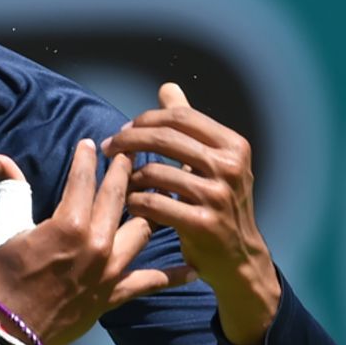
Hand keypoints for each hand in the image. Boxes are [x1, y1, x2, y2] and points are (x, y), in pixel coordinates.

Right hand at [0, 140, 195, 344]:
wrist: (14, 330)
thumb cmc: (8, 277)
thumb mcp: (5, 229)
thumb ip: (11, 191)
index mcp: (69, 223)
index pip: (83, 179)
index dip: (87, 158)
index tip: (92, 143)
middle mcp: (98, 242)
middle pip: (118, 197)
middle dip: (126, 170)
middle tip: (135, 151)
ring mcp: (111, 269)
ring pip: (142, 230)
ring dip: (153, 209)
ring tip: (163, 191)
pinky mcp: (116, 293)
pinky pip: (150, 281)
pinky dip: (173, 275)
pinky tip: (193, 266)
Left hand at [100, 82, 280, 344]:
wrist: (237, 256)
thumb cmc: (215, 201)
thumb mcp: (211, 160)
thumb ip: (189, 124)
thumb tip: (167, 88)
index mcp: (233, 145)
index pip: (179, 117)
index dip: (145, 120)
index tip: (123, 131)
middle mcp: (231, 166)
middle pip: (164, 138)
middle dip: (129, 140)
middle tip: (108, 149)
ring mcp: (219, 195)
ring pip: (154, 171)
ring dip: (128, 176)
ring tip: (119, 182)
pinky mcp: (203, 224)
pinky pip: (152, 203)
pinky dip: (134, 201)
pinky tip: (129, 204)